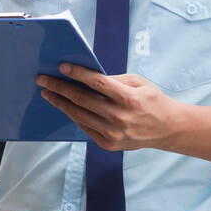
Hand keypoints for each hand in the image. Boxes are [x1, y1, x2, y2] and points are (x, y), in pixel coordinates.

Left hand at [36, 63, 184, 151]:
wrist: (167, 129)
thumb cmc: (151, 100)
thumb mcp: (139, 82)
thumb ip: (114, 80)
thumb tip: (87, 76)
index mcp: (129, 98)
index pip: (97, 83)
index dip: (78, 74)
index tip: (61, 66)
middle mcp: (119, 117)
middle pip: (82, 100)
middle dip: (59, 88)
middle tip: (43, 79)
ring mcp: (113, 133)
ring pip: (79, 115)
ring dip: (60, 103)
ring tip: (47, 93)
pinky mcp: (108, 144)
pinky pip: (85, 127)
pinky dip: (73, 115)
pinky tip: (64, 106)